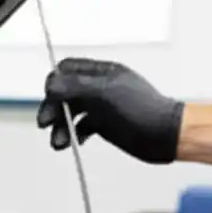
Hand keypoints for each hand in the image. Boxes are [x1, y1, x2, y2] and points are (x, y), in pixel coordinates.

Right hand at [37, 58, 184, 163]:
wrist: (165, 136)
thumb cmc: (143, 111)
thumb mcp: (105, 94)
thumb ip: (75, 86)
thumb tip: (50, 84)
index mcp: (101, 73)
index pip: (67, 69)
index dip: (54, 83)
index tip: (50, 98)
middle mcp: (99, 87)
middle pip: (64, 92)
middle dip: (53, 108)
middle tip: (46, 123)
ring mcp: (101, 106)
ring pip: (71, 112)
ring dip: (61, 126)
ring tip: (60, 143)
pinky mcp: (104, 124)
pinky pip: (81, 126)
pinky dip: (74, 134)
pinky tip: (76, 141)